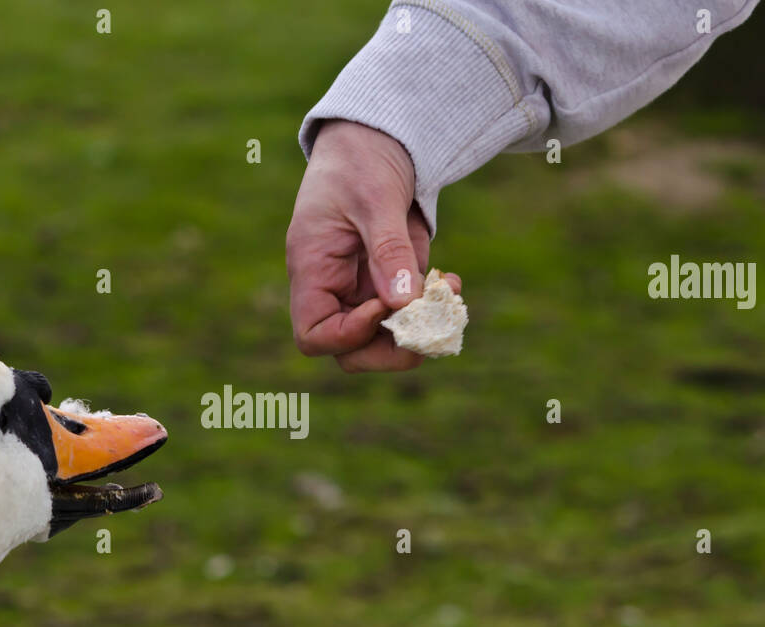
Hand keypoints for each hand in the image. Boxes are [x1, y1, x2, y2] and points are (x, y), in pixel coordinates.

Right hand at [286, 120, 460, 371]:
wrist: (377, 135)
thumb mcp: (375, 198)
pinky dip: (434, 309)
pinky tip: (452, 283)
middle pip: (351, 351)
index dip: (349, 335)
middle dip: (392, 349)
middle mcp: (333, 288)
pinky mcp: (391, 282)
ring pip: (385, 340)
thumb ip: (388, 250)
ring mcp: (362, 288)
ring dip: (421, 330)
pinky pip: (410, 314)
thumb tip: (402, 304)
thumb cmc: (361, 158)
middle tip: (431, 328)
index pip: (313, 334)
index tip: (383, 307)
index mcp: (312, 269)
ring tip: (451, 297)